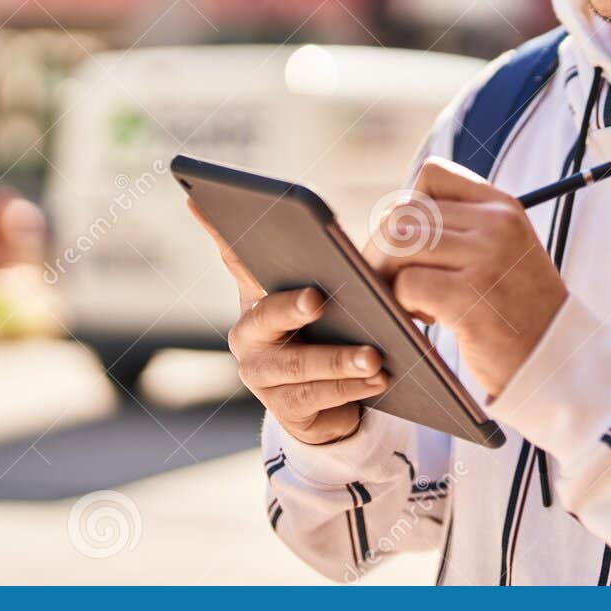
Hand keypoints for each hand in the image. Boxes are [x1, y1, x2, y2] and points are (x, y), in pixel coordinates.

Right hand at [189, 200, 389, 444]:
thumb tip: (231, 199)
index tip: (265, 238)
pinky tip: (379, 379)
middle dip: (292, 308)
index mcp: (253, 294)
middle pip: (266, 318)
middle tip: (318, 299)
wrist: (327, 394)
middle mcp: (247, 337)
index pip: (236, 258)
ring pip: (299, 366)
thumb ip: (300, 248)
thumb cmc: (323, 326)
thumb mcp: (314, 283)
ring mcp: (262, 378)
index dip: (231, 241)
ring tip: (374, 357)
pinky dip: (351, 388)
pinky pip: (318, 398)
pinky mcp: (286, 411)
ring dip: (340, 361)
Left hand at [365, 157, 568, 398]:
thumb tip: (390, 225)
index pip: (432, 175)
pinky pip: (408, 283)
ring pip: (399, 243)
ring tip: (411, 301)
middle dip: (383, 249)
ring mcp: (487, 258)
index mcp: (503, 207)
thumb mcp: (504, 252)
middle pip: (404, 212)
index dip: (408, 207)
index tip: (412, 245)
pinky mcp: (472, 297)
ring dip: (389, 275)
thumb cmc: (520, 311)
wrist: (560, 359)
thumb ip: (461, 229)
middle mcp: (496, 224)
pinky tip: (426, 318)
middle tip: (393, 281)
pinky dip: (402, 303)